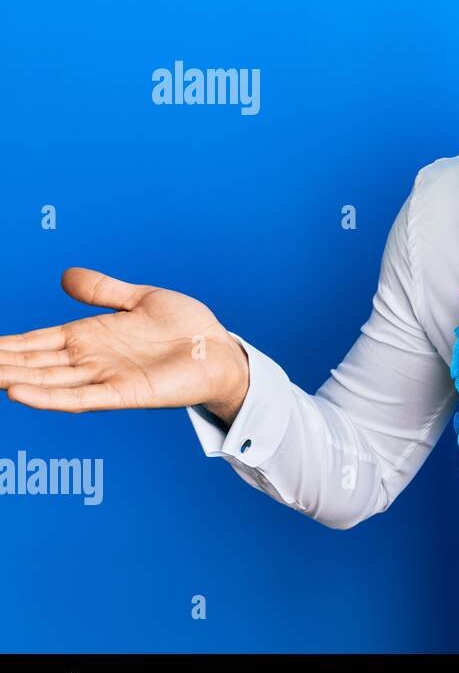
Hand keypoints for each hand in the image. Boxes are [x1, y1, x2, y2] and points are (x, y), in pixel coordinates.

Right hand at [0, 267, 248, 419]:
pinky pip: (81, 397)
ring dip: (13, 380)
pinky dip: (49, 397)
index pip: (34, 342)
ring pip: (46, 382)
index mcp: (88, 337)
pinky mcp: (125, 394)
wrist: (222, 351)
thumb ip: (103, 291)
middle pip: (31, 363)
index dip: (4, 345)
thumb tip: (66, 275)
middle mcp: (89, 360)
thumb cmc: (186, 328)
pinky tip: (18, 393)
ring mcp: (105, 378)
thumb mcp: (141, 299)